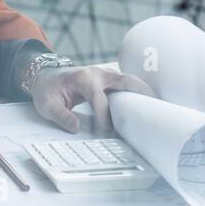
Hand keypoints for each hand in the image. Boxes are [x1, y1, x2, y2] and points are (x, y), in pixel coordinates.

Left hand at [30, 65, 154, 133]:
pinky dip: (138, 92)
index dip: (103, 116)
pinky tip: (148, 104)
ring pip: (129, 81)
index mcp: (82, 78)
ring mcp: (105, 75)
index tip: (106, 131)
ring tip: (159, 106)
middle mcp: (97, 73)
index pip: (98, 98)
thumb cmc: (47, 91)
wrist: (45, 76)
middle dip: (140, 93)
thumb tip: (77, 127)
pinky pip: (126, 85)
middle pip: (124, 81)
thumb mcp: (46, 105)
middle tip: (155, 107)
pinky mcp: (108, 81)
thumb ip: (60, 116)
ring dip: (143, 91)